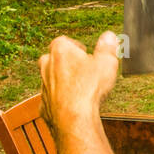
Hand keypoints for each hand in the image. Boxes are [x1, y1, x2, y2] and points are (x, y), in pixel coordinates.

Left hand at [38, 32, 120, 153]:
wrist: (73, 117)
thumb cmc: (89, 87)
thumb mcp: (107, 62)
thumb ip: (107, 46)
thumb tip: (109, 36)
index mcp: (60, 50)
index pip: (65, 41)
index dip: (78, 47)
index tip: (88, 54)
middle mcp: (47, 65)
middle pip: (55, 58)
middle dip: (69, 62)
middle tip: (85, 69)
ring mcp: (43, 85)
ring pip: (53, 78)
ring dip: (65, 81)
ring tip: (83, 88)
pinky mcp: (44, 103)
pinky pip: (53, 97)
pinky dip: (63, 98)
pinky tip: (76, 103)